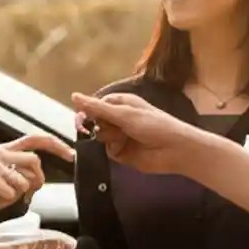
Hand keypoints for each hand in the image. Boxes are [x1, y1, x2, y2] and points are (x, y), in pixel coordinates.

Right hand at [0, 134, 73, 216]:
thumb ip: (16, 173)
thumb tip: (36, 180)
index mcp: (3, 151)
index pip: (35, 139)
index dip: (55, 144)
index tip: (70, 154)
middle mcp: (0, 153)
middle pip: (36, 163)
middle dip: (36, 183)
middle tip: (24, 195)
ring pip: (25, 182)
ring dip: (14, 197)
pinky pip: (12, 194)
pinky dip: (2, 204)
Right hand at [71, 93, 208, 175]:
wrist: (174, 150)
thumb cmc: (153, 125)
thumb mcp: (124, 114)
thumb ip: (97, 108)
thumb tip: (73, 96)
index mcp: (121, 103)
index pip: (95, 105)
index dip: (88, 111)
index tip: (82, 118)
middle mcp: (119, 118)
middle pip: (95, 121)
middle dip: (97, 126)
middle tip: (104, 128)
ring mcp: (120, 136)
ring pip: (99, 136)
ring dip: (108, 137)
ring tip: (122, 138)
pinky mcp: (122, 153)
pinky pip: (107, 151)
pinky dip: (112, 150)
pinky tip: (122, 149)